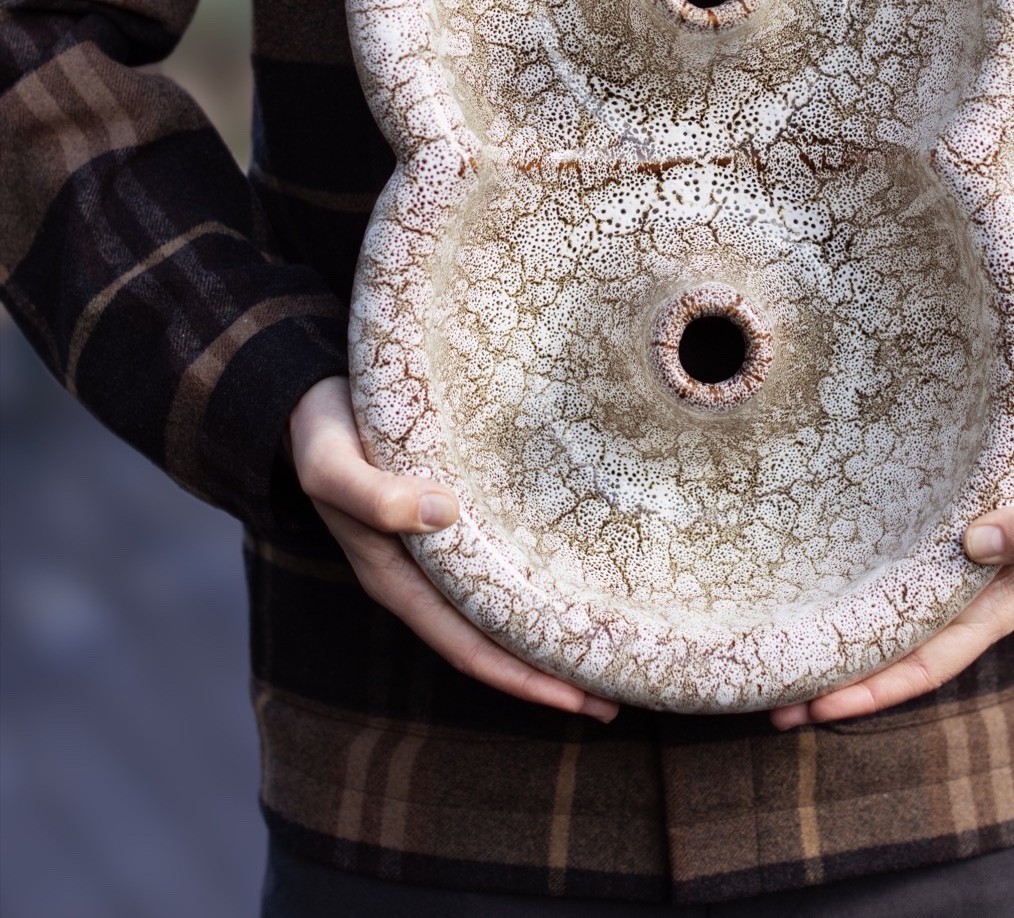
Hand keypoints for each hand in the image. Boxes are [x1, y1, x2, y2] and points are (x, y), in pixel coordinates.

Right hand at [288, 376, 617, 722]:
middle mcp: (421, 575)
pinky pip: (501, 562)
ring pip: (501, 607)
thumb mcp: (333, 468)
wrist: (306, 399)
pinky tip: (575, 575)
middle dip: (553, 671)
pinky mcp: (452, 514)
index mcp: (396, 579)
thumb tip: (445, 513)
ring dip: (550, 631)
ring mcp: (437, 549)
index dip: (525, 680)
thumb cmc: (319, 436)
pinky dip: (536, 581)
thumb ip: (375, 496)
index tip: (583, 700)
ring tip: (610, 643)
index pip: (469, 649)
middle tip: (621, 692)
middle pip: (494, 641)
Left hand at [770, 403, 1013, 728]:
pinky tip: (805, 591)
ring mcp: (944, 563)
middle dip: (839, 683)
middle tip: (774, 703)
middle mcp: (967, 592)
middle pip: (896, 652)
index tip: (824, 706)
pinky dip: (848, 591)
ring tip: (773, 661)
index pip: (933, 660)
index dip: (880, 687)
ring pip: (883, 617)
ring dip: (834, 643)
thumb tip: (979, 545)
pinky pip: (884, 573)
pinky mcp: (928, 528)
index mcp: (1004, 598)